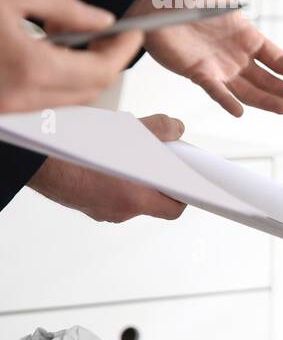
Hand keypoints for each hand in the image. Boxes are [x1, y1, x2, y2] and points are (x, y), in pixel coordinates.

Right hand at [0, 0, 142, 112]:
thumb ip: (66, 7)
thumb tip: (102, 21)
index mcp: (29, 67)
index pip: (101, 71)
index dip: (124, 50)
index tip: (133, 32)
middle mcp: (18, 96)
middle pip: (89, 90)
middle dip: (106, 61)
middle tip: (108, 32)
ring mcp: (5, 106)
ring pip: (65, 97)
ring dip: (80, 69)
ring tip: (69, 30)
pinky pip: (40, 97)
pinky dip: (55, 75)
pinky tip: (48, 46)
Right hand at [27, 114, 187, 221]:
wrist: (37, 162)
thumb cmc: (78, 152)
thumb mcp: (128, 132)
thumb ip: (160, 130)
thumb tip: (176, 128)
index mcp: (136, 199)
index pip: (175, 208)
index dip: (185, 194)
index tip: (188, 180)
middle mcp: (119, 211)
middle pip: (154, 202)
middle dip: (160, 181)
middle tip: (160, 159)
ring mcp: (100, 210)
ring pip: (130, 196)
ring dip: (136, 178)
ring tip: (131, 154)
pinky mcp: (85, 203)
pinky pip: (109, 194)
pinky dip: (115, 180)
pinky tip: (108, 160)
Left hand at [129, 0, 282, 116]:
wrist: (153, 3)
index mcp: (248, 39)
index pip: (278, 59)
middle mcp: (237, 58)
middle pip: (268, 79)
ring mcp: (219, 68)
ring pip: (248, 89)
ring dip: (266, 100)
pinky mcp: (197, 73)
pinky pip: (215, 90)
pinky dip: (226, 101)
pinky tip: (239, 111)